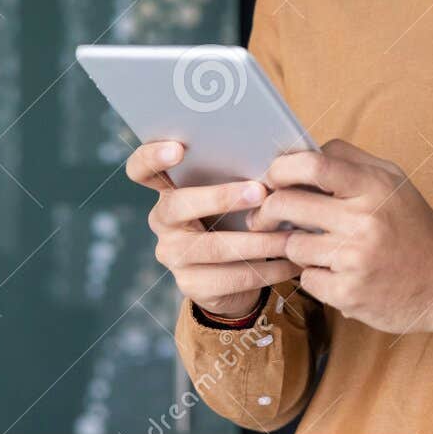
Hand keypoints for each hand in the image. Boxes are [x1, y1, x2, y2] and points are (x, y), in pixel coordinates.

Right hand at [127, 139, 300, 317]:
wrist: (234, 274)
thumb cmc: (239, 216)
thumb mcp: (235, 192)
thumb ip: (241, 174)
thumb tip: (281, 157)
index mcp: (168, 189)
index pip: (142, 170)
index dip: (152, 157)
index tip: (179, 148)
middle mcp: (163, 221)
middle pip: (178, 205)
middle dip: (221, 197)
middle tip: (261, 193)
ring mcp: (172, 255)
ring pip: (213, 247)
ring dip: (258, 241)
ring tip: (291, 237)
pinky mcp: (190, 285)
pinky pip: (230, 278)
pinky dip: (267, 270)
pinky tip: (291, 263)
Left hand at [249, 139, 432, 337]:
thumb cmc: (415, 227)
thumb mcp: (392, 181)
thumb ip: (348, 160)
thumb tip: (300, 151)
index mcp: (374, 187)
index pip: (313, 165)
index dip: (280, 168)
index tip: (271, 178)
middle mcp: (365, 221)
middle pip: (288, 205)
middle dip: (269, 210)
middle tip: (265, 215)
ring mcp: (356, 260)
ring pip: (292, 245)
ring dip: (296, 246)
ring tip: (317, 247)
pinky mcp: (349, 294)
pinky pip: (306, 279)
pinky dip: (314, 276)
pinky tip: (335, 273)